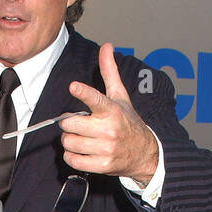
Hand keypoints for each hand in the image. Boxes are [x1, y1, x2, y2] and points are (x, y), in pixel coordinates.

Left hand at [60, 43, 158, 184]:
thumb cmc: (129, 122)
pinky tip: (78, 151)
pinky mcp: (102, 165)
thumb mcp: (120, 96)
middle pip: (71, 124)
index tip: (74, 87)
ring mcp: (106, 149)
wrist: (144, 154)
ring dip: (69, 140)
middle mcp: (109, 129)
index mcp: (112, 110)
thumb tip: (106, 46)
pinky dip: (71, 156)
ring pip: (69, 142)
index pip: (96, 100)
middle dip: (68, 123)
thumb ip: (109, 72)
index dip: (83, 93)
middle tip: (75, 123)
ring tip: (79, 137)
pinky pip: (73, 160)